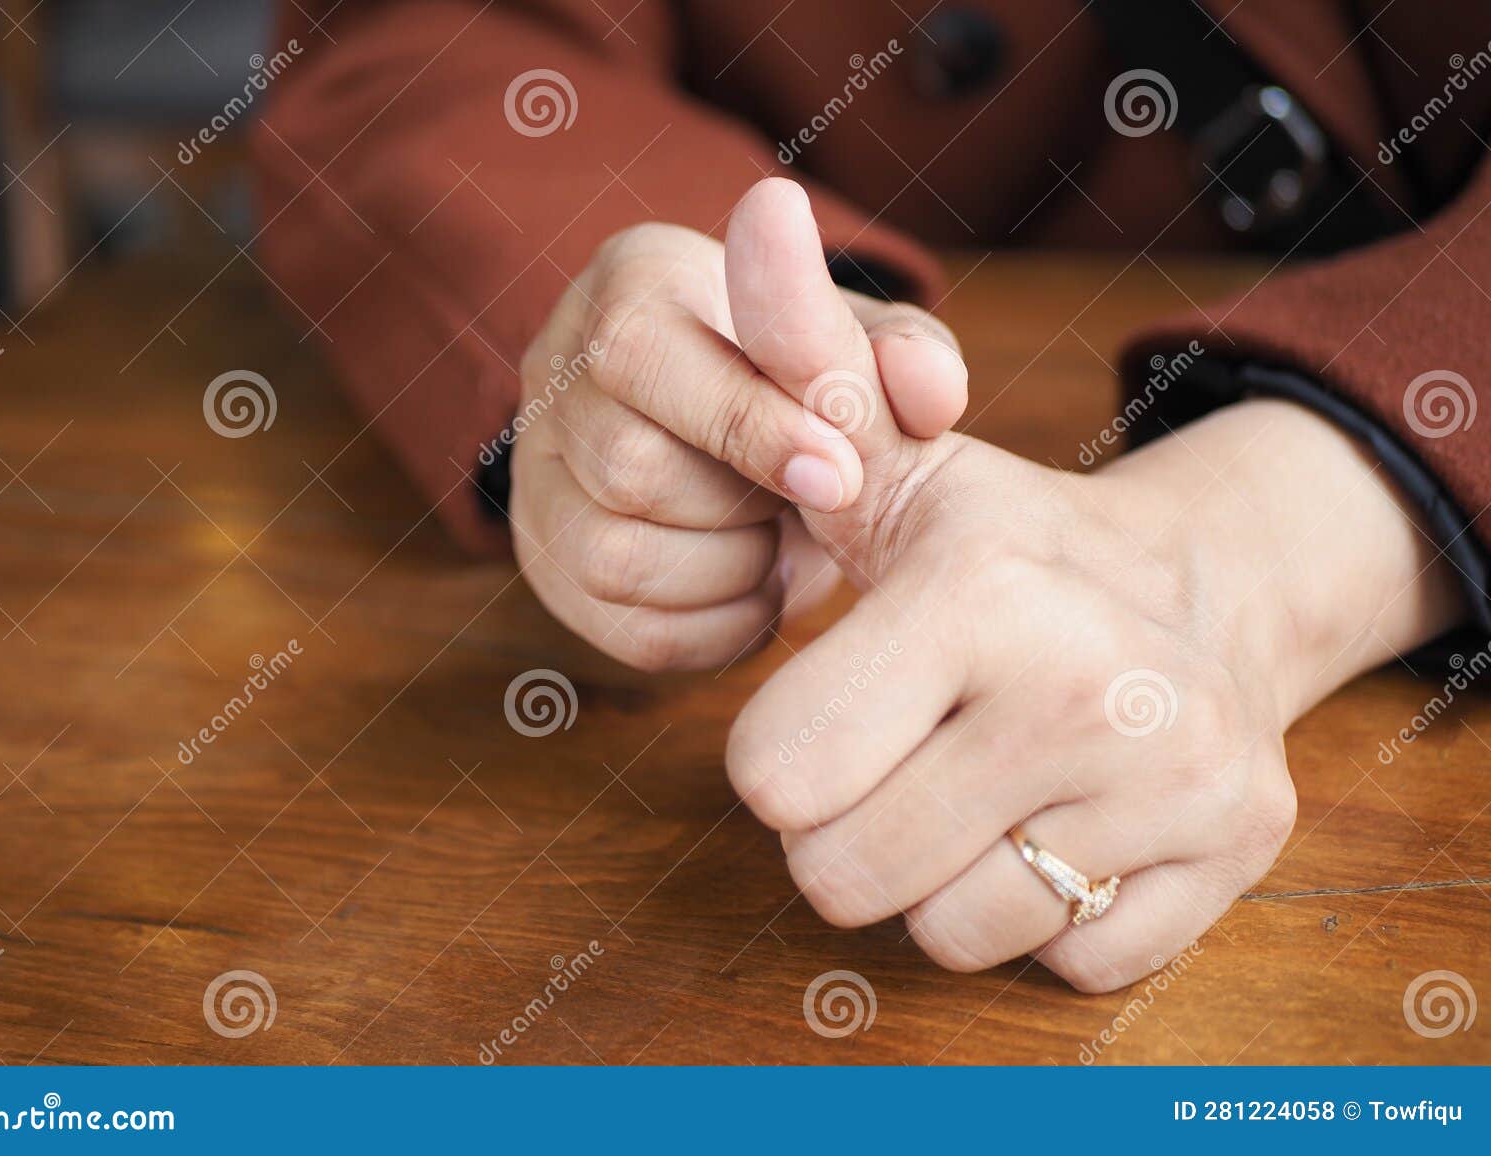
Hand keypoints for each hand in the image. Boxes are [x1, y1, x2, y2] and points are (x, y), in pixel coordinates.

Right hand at [510, 217, 967, 670]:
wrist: (734, 428)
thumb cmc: (804, 375)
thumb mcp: (863, 341)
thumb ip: (908, 355)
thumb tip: (931, 394)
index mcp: (630, 283)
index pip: (643, 356)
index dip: (745, 424)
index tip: (841, 476)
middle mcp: (555, 373)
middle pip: (631, 467)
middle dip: (747, 504)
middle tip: (815, 503)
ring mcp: (537, 477)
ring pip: (619, 557)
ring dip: (734, 568)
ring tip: (783, 537)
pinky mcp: (550, 565)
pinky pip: (630, 628)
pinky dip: (719, 627)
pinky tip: (760, 586)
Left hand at [719, 180, 1465, 990]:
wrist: (1198, 598)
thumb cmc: (1004, 554)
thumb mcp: (903, 462)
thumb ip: (805, 362)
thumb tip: (752, 216)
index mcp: (979, 596)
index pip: (772, 774)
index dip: (784, 752)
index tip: (839, 703)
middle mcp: (1090, 691)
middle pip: (841, 875)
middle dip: (847, 828)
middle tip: (902, 756)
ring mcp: (1174, 790)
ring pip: (944, 932)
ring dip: (939, 872)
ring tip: (984, 783)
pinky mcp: (1226, 867)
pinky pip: (1056, 961)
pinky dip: (1041, 908)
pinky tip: (1065, 820)